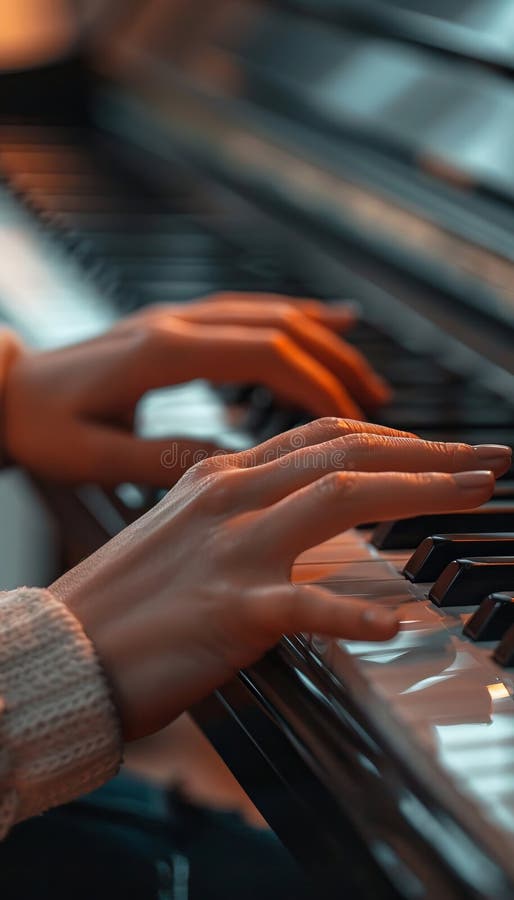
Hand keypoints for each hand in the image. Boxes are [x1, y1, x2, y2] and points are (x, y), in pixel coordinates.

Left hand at [4, 295, 388, 484]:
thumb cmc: (40, 425)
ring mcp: (177, 319)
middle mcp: (176, 324)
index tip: (351, 418)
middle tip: (377, 404)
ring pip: (270, 314)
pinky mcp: (174, 326)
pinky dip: (295, 317)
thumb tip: (241, 465)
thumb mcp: (95, 455)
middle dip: (336, 364)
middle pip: (279, 327)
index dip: (314, 383)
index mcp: (160, 353)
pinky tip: (326, 324)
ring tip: (365, 379)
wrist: (4, 392)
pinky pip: (247, 311)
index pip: (261, 355)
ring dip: (324, 342)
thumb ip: (167, 457)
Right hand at [51, 418, 509, 739]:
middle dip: (428, 453)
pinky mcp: (230, 613)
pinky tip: (400, 621)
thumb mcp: (183, 527)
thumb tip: (304, 508)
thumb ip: (243, 508)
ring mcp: (232, 551)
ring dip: (419, 493)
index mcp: (221, 478)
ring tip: (475, 494)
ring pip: (340, 499)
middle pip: (346, 454)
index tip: (441, 448)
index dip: (393, 436)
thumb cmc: (125, 597)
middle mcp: (230, 499)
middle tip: (488, 460)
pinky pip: (308, 605)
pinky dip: (359, 611)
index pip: (323, 437)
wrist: (64, 647)